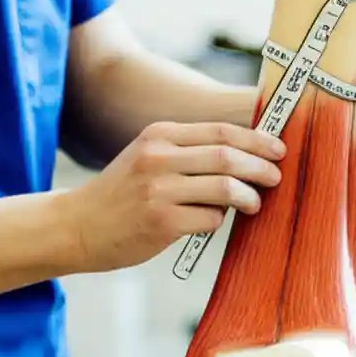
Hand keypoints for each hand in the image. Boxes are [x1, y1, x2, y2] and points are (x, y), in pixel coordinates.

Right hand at [56, 121, 285, 272]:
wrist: (77, 225)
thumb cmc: (122, 193)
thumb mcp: (148, 156)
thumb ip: (187, 151)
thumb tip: (245, 154)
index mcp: (159, 135)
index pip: (221, 131)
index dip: (256, 139)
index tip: (278, 149)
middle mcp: (159, 157)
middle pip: (229, 157)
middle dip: (261, 167)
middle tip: (276, 177)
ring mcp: (159, 190)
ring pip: (225, 188)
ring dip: (249, 197)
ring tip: (254, 204)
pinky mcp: (161, 222)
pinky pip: (210, 219)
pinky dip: (219, 220)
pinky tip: (213, 221)